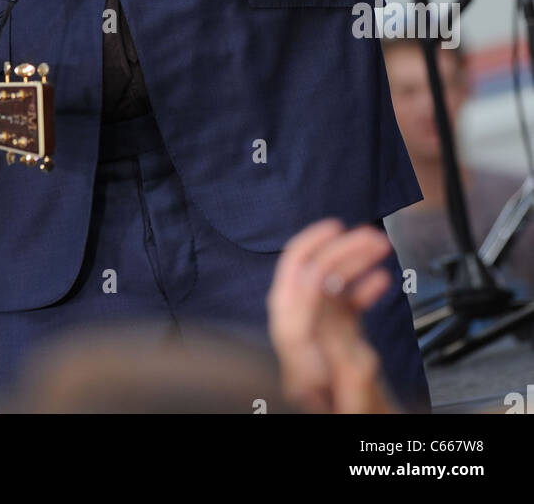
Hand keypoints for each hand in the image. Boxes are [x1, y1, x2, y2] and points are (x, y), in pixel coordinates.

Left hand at [266, 219, 397, 413]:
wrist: (366, 443)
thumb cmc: (356, 421)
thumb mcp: (354, 396)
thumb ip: (345, 356)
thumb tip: (340, 318)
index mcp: (298, 354)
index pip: (294, 293)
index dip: (310, 257)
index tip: (333, 234)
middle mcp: (301, 343)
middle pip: (306, 281)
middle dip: (335, 251)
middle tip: (363, 233)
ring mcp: (316, 340)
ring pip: (327, 288)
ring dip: (352, 262)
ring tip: (379, 244)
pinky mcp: (333, 342)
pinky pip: (342, 306)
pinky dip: (361, 289)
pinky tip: (381, 279)